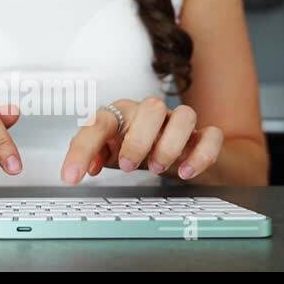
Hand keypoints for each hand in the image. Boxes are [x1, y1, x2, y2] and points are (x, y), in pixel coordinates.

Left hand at [61, 97, 223, 184]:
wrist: (178, 154)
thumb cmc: (138, 149)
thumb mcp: (111, 154)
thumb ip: (95, 156)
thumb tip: (87, 167)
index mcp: (123, 115)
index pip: (99, 123)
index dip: (83, 149)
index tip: (72, 176)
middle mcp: (151, 114)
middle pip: (151, 107)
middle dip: (138, 139)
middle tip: (127, 167)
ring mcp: (179, 123)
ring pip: (185, 115)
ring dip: (170, 144)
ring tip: (157, 168)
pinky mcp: (203, 136)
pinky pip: (211, 135)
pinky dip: (201, 155)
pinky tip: (185, 172)